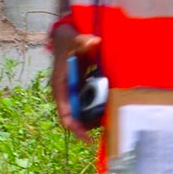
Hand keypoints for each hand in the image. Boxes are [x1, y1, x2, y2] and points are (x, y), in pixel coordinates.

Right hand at [48, 20, 100, 142]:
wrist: (68, 35)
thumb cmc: (69, 40)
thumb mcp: (74, 39)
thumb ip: (83, 42)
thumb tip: (93, 43)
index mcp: (60, 86)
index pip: (64, 113)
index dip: (75, 127)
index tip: (86, 138)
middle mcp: (65, 93)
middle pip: (75, 117)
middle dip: (88, 126)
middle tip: (107, 128)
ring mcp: (74, 92)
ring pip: (83, 112)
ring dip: (95, 118)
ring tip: (111, 120)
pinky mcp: (82, 89)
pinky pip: (90, 103)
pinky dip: (99, 108)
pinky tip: (112, 106)